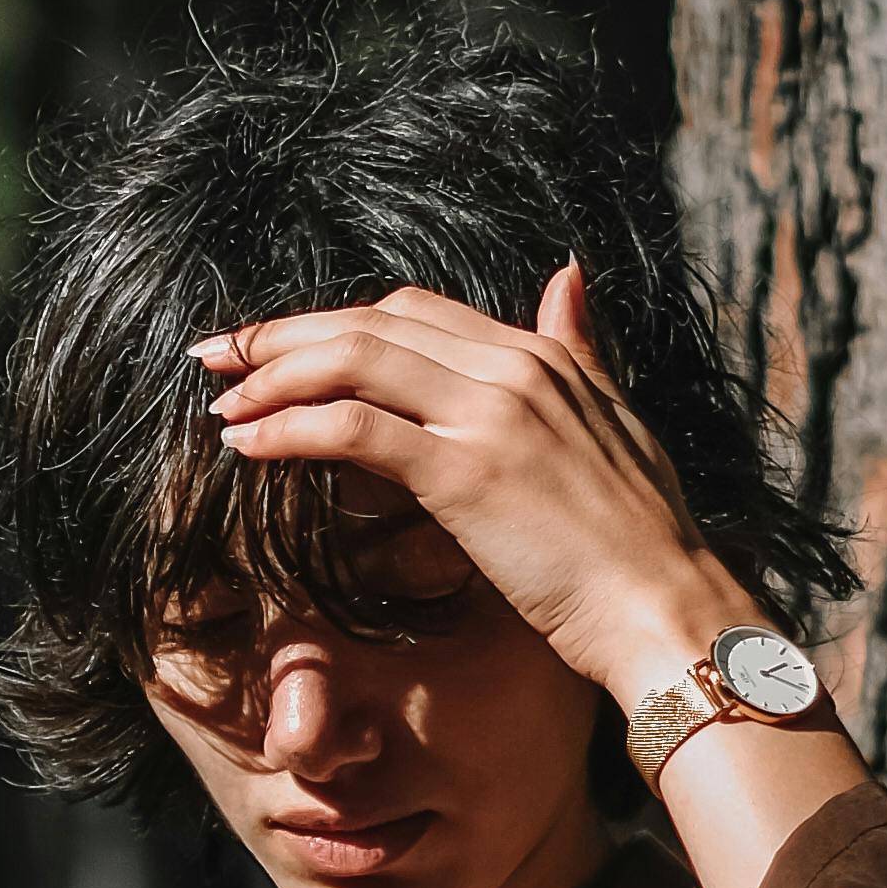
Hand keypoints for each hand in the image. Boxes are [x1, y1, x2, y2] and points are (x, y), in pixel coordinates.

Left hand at [195, 262, 738, 711]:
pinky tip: (250, 445)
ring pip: (353, 361)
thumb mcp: (616, 422)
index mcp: (544, 355)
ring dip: (273, 376)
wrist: (667, 609)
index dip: (337, 323)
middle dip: (283, 335)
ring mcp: (490, 415)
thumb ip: (580, 350)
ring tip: (222, 402)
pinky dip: (290, 429)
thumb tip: (566, 278)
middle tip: (218, 356)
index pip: (414, 312)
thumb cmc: (641, 542)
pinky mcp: (465, 472)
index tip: (280, 346)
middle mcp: (514, 368)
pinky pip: (354, 429)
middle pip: (371, 322)